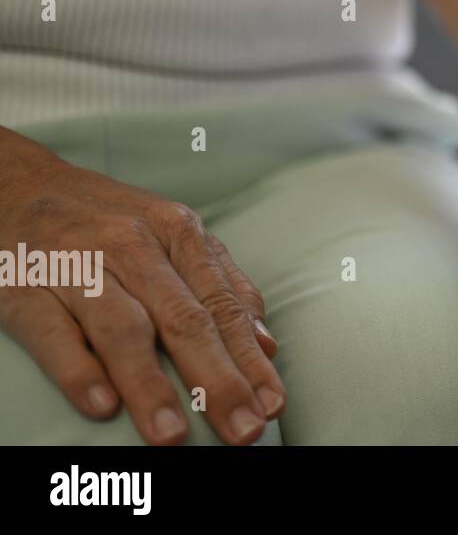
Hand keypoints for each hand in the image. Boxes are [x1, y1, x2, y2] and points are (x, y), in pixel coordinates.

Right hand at [0, 127, 284, 444]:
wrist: (18, 184)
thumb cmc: (108, 220)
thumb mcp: (172, 234)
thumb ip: (222, 284)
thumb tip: (267, 342)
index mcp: (178, 234)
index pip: (223, 306)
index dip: (250, 359)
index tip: (272, 405)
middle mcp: (133, 247)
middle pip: (184, 320)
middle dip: (218, 380)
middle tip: (243, 430)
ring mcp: (78, 267)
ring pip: (122, 329)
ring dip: (150, 384)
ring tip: (173, 434)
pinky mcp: (24, 287)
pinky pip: (53, 332)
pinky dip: (78, 368)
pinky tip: (101, 405)